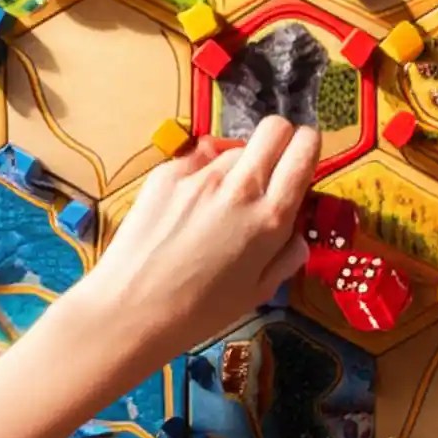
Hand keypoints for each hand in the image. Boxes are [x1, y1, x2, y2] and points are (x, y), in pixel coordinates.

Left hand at [75, 117, 319, 358]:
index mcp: (271, 217)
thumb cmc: (200, 311)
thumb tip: (297, 233)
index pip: (304, 148)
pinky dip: (202, 175)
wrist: (131, 310)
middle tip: (270, 168)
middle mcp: (239, 186)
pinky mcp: (167, 173)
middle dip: (280, 140)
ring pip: (234, 148)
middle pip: (274, 127)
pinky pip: (198, 160)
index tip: (300, 160)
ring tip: (219, 203)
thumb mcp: (260, 292)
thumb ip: (288, 255)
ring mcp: (200, 175)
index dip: (307, 146)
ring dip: (237, 166)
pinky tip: (189, 208)